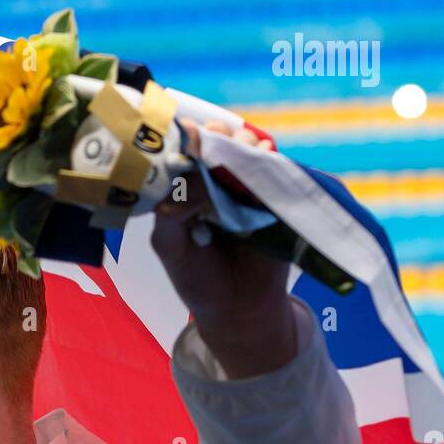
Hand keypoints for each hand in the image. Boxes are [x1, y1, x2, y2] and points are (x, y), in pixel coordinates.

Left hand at [151, 119, 297, 378]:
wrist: (239, 310)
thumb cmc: (198, 278)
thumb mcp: (170, 246)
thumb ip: (169, 213)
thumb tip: (183, 177)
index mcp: (186, 190)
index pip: (185, 151)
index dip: (187, 137)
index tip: (187, 133)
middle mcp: (216, 183)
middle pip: (218, 141)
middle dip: (216, 135)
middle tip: (214, 141)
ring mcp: (246, 188)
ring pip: (247, 148)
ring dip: (243, 142)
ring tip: (239, 152)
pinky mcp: (273, 198)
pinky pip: (274, 168)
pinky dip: (269, 159)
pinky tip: (263, 157)